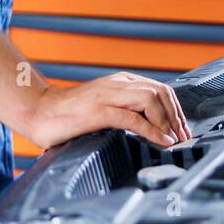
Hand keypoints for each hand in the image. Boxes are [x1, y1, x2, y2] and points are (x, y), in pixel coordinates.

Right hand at [27, 71, 191, 150]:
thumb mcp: (104, 105)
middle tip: (183, 138)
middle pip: (161, 91)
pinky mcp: (99, 111)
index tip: (182, 130)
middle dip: (177, 116)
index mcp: (121, 81)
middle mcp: (118, 84)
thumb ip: (124, 108)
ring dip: (168, 122)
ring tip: (174, 141)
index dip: (176, 110)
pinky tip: (161, 142)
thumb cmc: (70, 114)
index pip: (160, 88)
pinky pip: (133, 118)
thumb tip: (149, 125)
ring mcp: (109, 96)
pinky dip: (153, 131)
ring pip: (151, 99)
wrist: (40, 111)